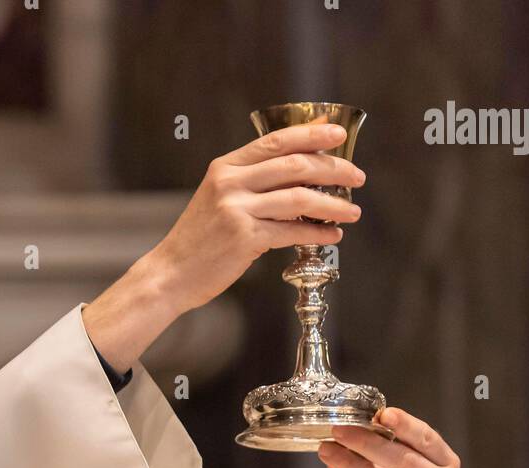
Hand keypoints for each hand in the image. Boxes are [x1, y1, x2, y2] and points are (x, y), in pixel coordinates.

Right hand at [82, 119, 364, 371]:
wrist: (171, 273)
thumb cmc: (200, 239)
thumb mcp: (220, 198)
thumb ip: (253, 181)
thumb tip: (298, 172)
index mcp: (226, 166)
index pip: (276, 141)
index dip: (311, 134)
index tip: (339, 135)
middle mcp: (231, 182)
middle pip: (294, 165)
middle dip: (333, 169)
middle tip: (357, 176)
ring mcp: (236, 209)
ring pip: (298, 198)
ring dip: (332, 204)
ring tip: (353, 211)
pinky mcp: (243, 238)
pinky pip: (291, 231)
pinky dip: (316, 233)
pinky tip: (331, 235)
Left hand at [319, 407, 461, 467]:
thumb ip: (397, 450)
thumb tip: (358, 427)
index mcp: (447, 463)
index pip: (427, 438)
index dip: (405, 425)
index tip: (382, 414)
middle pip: (402, 460)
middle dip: (366, 443)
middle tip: (339, 431)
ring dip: (351, 465)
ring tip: (328, 452)